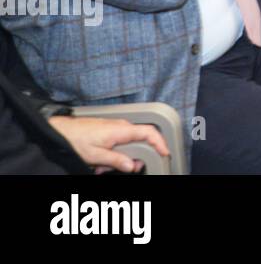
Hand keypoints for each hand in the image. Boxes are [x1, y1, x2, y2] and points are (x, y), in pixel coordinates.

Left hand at [47, 116, 168, 173]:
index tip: (164, 153)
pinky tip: (99, 162)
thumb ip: (116, 161)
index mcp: (121, 130)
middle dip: (132, 158)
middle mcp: (121, 126)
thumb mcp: (96, 155)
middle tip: (123, 169)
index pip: (149, 133)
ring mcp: (115, 126)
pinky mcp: (109, 129)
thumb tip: (132, 166)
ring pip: (127, 144)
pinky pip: (119, 142)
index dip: (160, 142)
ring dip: (119, 158)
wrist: (60, 130)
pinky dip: (113, 154)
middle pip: (139, 141)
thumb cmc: (76, 140)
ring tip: (101, 167)